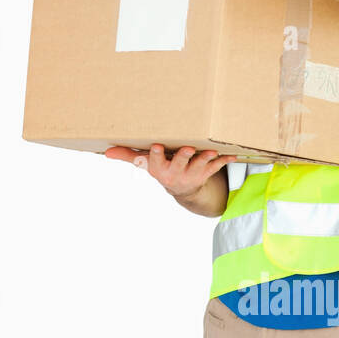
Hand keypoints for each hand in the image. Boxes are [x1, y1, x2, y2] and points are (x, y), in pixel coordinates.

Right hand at [104, 144, 236, 196]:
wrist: (184, 191)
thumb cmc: (163, 169)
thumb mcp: (146, 164)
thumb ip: (129, 156)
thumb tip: (106, 152)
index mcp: (159, 170)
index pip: (155, 162)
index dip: (156, 156)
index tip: (157, 147)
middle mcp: (175, 174)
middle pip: (179, 164)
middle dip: (183, 157)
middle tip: (188, 149)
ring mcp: (192, 175)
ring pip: (199, 166)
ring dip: (206, 158)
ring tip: (212, 151)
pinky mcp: (206, 173)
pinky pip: (216, 167)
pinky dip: (224, 160)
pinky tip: (232, 154)